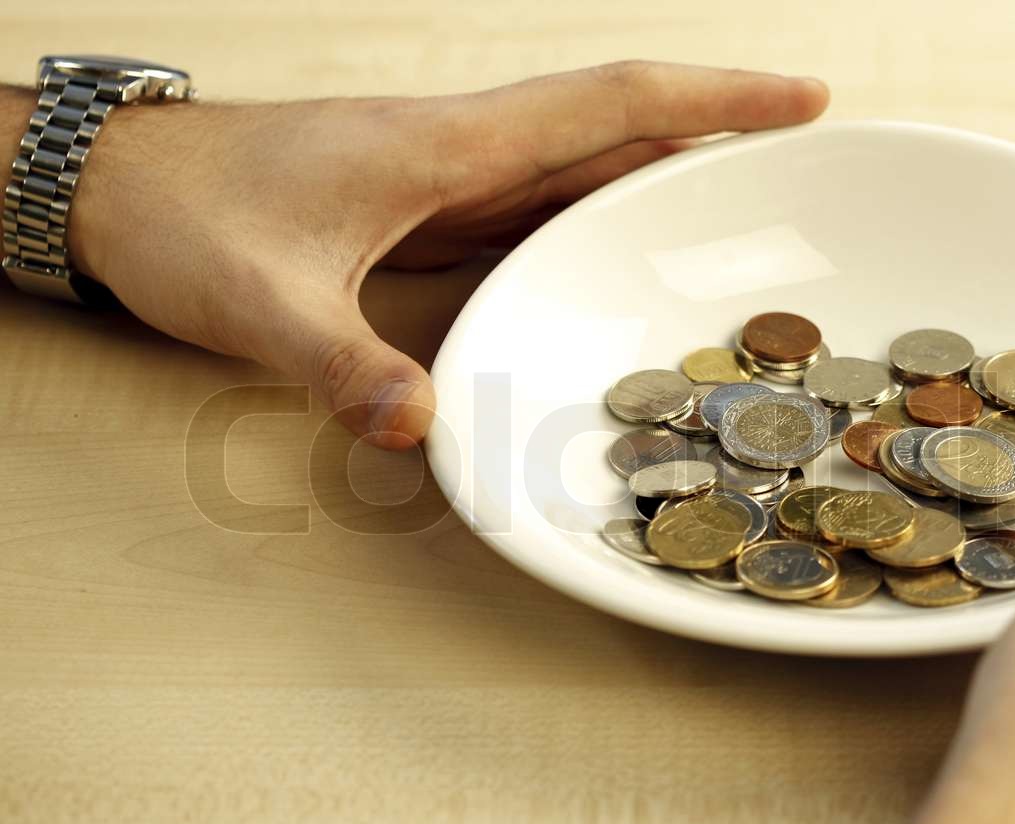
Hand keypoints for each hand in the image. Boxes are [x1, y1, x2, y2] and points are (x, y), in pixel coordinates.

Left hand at [55, 62, 828, 446]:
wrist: (106, 186)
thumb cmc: (180, 216)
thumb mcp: (258, 299)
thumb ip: (342, 363)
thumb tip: (424, 429)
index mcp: (448, 147)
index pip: (610, 105)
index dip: (713, 102)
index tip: (798, 101)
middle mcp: (462, 151)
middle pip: (618, 129)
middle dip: (718, 138)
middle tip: (807, 172)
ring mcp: (446, 177)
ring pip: (583, 163)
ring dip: (664, 177)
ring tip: (745, 216)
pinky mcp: (426, 208)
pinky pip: (540, 202)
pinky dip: (599, 216)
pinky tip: (622, 253)